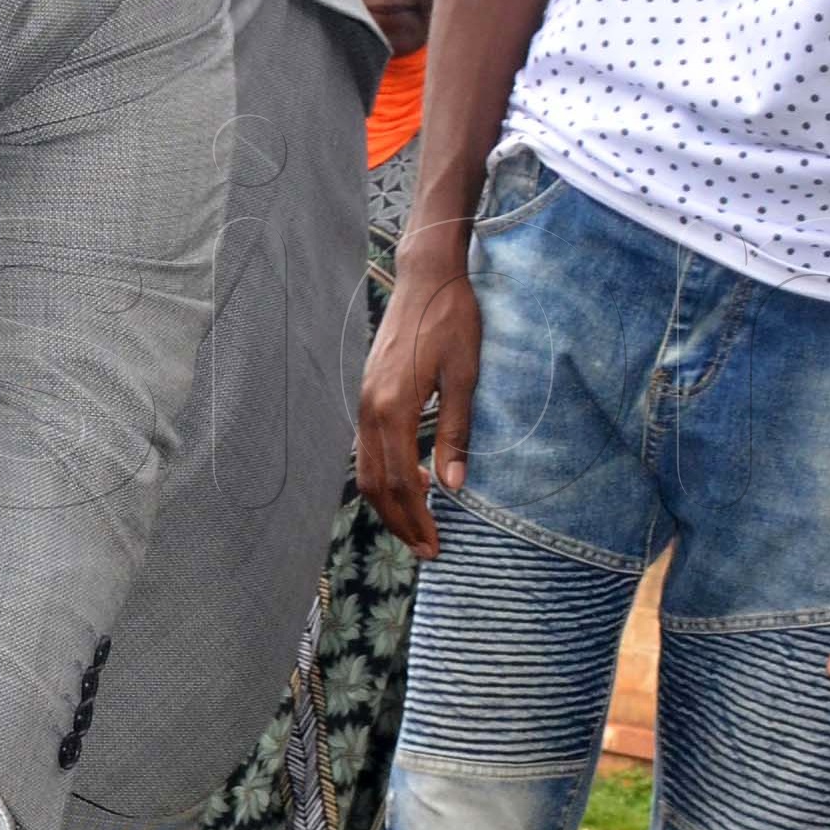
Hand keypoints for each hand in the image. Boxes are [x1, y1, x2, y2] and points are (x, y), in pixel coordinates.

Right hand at [358, 235, 481, 556]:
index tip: (435, 546)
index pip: (402, 481)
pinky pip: (368, 449)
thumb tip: (455, 487)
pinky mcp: (368, 395)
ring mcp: (364, 402)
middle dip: (399, 521)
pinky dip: (384, 477)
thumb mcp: (465, 377)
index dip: (417, 518)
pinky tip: (411, 483)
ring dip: (389, 503)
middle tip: (426, 550)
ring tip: (416, 526)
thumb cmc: (452, 322)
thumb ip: (456, 432)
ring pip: (366, 469)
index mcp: (393, 408)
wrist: (426, 279)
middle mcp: (370, 409)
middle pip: (376, 483)